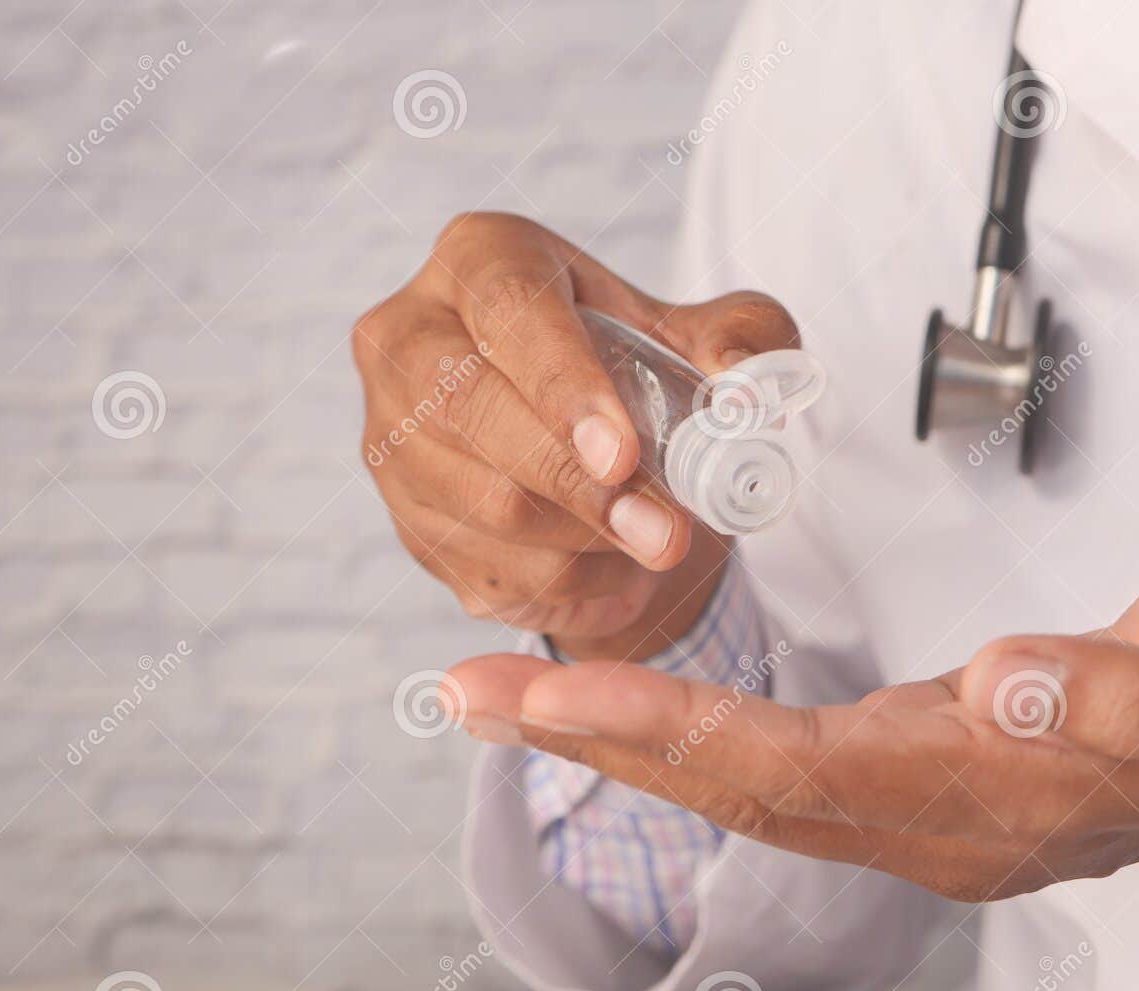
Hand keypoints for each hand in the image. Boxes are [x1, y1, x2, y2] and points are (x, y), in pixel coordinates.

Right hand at [353, 211, 801, 659]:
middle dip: (578, 487)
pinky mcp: (403, 517)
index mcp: (478, 259)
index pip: (510, 313)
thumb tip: (749, 388)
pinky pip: (485, 568)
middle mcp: (407, 337)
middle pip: (473, 414)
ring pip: (483, 505)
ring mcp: (390, 434)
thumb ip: (740, 341)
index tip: (621, 455)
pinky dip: (566, 584)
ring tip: (654, 539)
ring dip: (586, 543)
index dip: (564, 387)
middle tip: (666, 534)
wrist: (574, 432)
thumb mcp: (695, 334)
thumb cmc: (632, 361)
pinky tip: (612, 564)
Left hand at [449, 555, 1138, 899]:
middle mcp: (930, 820)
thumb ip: (1133, 689)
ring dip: (613, 737)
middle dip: (593, 738)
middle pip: (731, 786)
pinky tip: (613, 709)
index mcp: (989, 793)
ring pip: (737, 779)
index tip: (556, 692)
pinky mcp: (913, 775)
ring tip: (498, 694)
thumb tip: (1012, 690)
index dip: (671, 733)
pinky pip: (768, 763)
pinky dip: (675, 734)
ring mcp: (916, 807)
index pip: (794, 768)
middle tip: (464, 692)